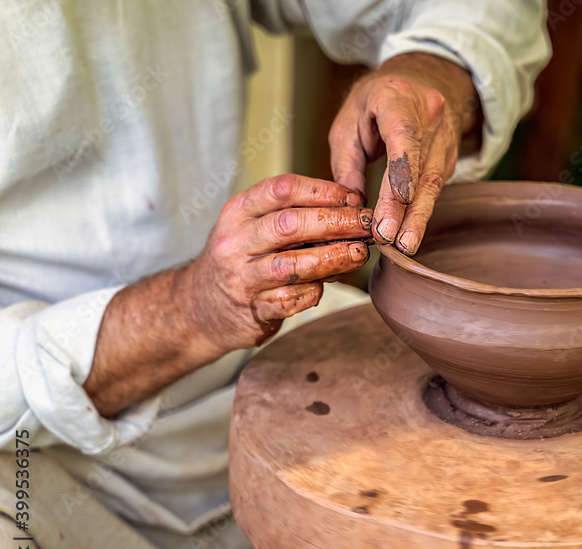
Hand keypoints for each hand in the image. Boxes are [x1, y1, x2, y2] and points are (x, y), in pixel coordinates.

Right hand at [180, 174, 372, 353]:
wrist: (199, 307)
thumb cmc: (242, 259)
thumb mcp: (253, 227)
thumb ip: (293, 216)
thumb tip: (352, 210)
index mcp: (238, 212)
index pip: (281, 189)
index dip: (323, 191)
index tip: (354, 198)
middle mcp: (235, 242)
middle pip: (290, 225)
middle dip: (336, 222)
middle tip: (366, 225)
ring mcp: (241, 278)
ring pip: (291, 265)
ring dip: (332, 258)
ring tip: (359, 254)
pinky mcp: (251, 310)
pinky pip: (289, 301)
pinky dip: (312, 293)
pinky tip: (325, 287)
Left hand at [328, 53, 480, 255]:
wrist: (419, 80)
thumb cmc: (377, 100)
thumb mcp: (349, 122)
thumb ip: (347, 164)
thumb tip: (351, 206)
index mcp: (398, 97)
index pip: (405, 137)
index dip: (402, 173)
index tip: (396, 203)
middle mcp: (429, 115)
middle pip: (422, 168)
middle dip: (408, 209)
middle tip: (395, 240)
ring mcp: (445, 137)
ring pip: (433, 183)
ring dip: (418, 217)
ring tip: (405, 245)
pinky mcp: (449, 157)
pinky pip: (435, 187)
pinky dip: (420, 211)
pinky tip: (409, 232)